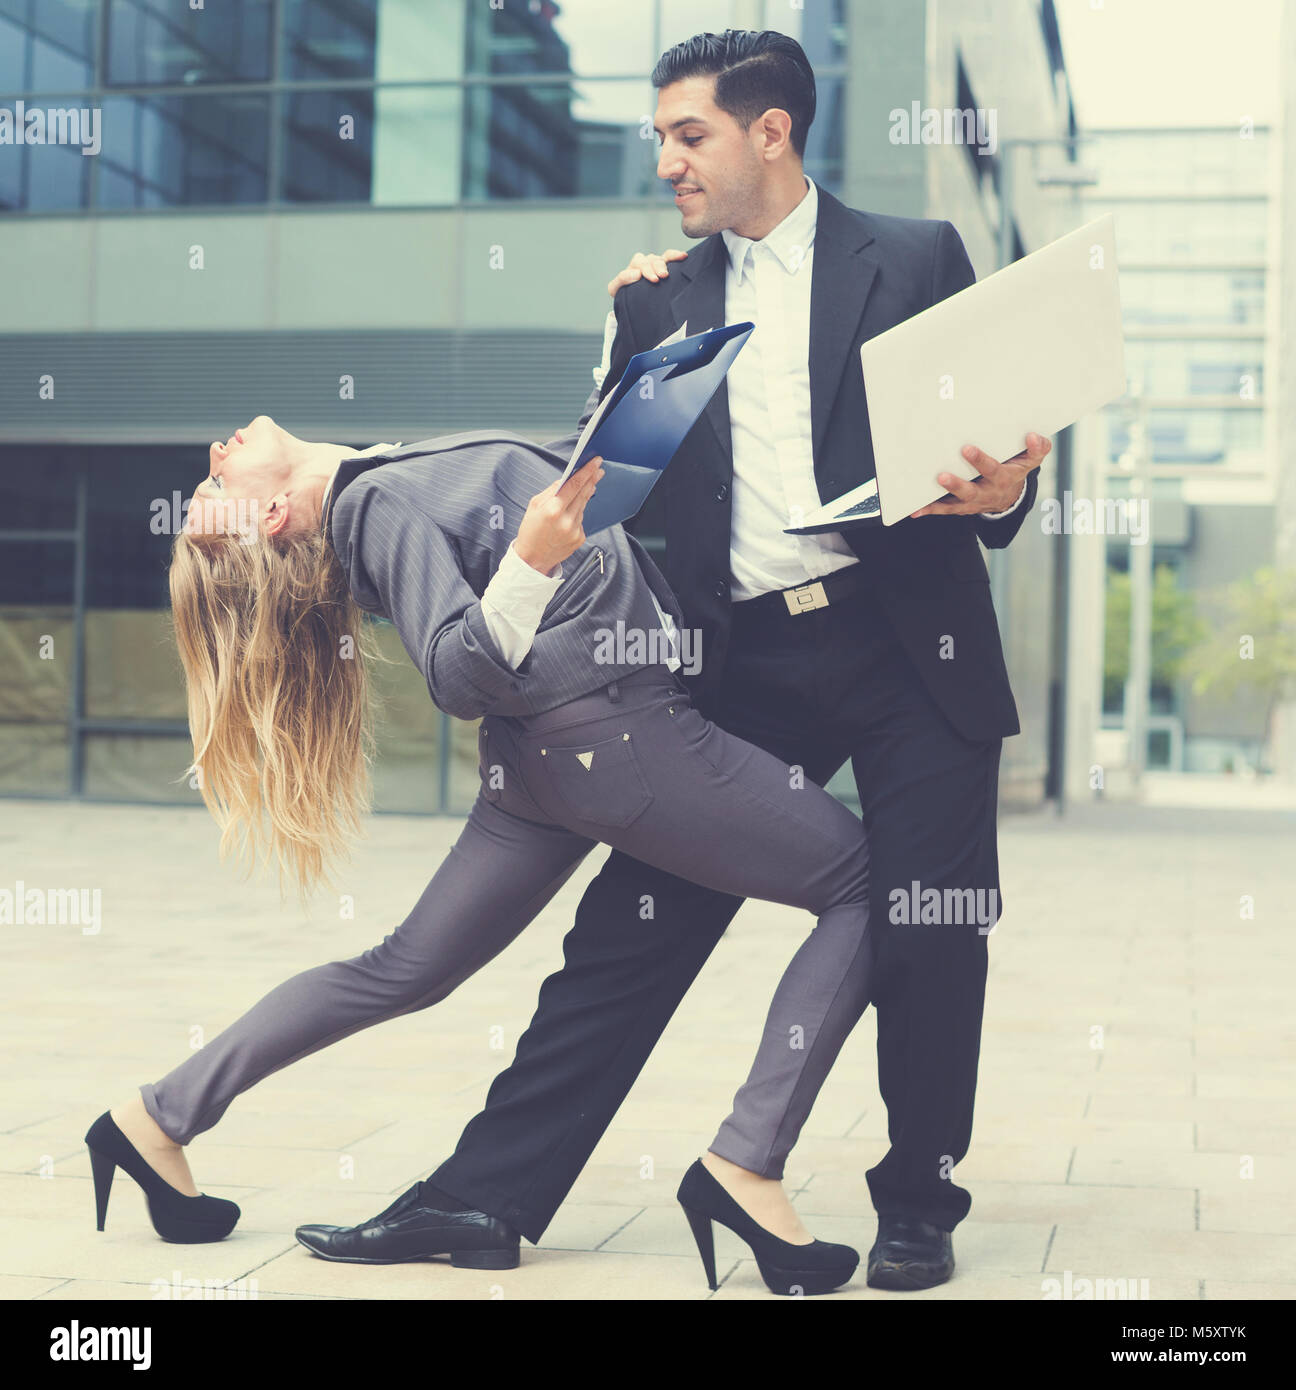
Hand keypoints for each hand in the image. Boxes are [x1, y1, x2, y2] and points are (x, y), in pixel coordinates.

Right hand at [514, 457, 603, 573]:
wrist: (532, 559)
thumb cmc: (530, 530)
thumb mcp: (534, 506)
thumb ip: (551, 491)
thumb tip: (566, 479)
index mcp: (553, 510)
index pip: (574, 485)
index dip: (586, 472)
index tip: (595, 463)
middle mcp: (566, 521)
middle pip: (583, 494)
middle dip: (592, 480)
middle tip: (599, 470)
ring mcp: (575, 531)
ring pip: (583, 507)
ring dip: (583, 498)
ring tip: (580, 492)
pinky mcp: (580, 539)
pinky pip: (581, 520)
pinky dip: (576, 515)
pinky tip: (567, 519)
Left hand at [607, 248, 687, 297]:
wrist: (634, 302)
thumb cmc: (625, 294)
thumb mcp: (615, 289)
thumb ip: (621, 280)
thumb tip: (637, 274)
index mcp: (634, 266)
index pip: (638, 264)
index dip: (645, 270)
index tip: (650, 279)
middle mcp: (645, 261)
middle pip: (650, 260)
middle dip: (654, 268)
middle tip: (659, 278)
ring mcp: (656, 263)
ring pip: (660, 259)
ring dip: (663, 265)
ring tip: (666, 274)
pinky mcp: (666, 265)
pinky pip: (670, 256)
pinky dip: (676, 255)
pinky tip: (683, 256)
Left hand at [908, 433, 1050, 518]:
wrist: (1010, 496)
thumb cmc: (1016, 469)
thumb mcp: (1032, 459)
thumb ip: (1038, 448)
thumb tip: (1033, 437)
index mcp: (1003, 477)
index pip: (993, 469)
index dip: (981, 461)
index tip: (967, 448)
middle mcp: (987, 491)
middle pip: (972, 491)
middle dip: (957, 484)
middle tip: (942, 476)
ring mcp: (972, 501)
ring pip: (956, 503)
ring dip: (939, 501)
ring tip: (922, 499)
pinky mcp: (961, 507)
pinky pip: (945, 509)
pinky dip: (929, 510)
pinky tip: (914, 510)